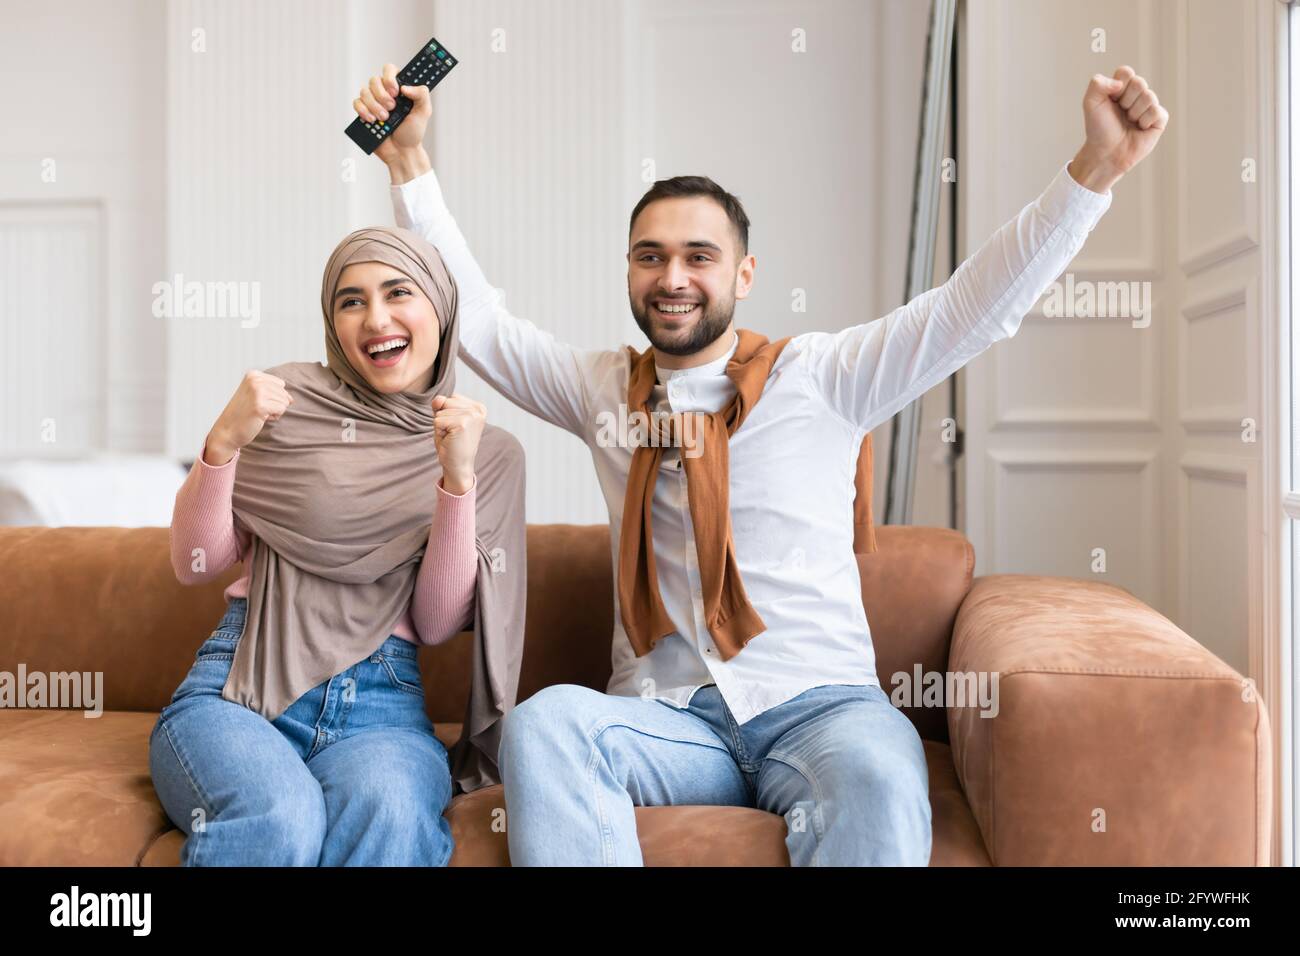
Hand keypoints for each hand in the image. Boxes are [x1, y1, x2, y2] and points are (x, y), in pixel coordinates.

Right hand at [204, 371, 292, 464]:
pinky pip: (281, 409)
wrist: (227, 431)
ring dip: (274, 411)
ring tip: (258, 413)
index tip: (256, 401)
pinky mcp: (260, 406)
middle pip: (283, 392)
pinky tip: (260, 418)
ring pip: (284, 401)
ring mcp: (257, 392)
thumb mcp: (255, 395)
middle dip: (274, 404)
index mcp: (253, 375)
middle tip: (257, 409)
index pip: (280, 384)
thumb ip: (273, 390)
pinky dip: (274, 416)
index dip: (273, 397)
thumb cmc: (243, 414)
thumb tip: (291, 399)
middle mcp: (254, 380)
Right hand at [353, 63, 432, 169]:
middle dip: (382, 95)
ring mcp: (373, 102)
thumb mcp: (424, 112)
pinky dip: (363, 110)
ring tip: (385, 119)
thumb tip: (405, 86)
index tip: (395, 91)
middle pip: (374, 80)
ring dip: (374, 105)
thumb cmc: (413, 132)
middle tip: (392, 108)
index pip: (389, 70)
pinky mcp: (364, 112)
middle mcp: (385, 92)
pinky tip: (372, 120)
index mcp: (399, 88)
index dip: (389, 77)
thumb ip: (421, 95)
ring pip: (364, 92)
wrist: (402, 152)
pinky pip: (356, 103)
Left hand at [431, 394, 485, 493]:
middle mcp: (478, 410)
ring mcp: (471, 416)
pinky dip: (438, 432)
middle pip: (445, 401)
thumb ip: (442, 404)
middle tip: (452, 434)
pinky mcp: (462, 424)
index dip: (447, 413)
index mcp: (479, 407)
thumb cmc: (452, 443)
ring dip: (440, 425)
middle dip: (443, 418)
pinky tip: (449, 440)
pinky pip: (437, 421)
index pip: (451, 398)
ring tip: (451, 437)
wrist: (459, 466)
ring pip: (440, 411)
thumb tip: (438, 399)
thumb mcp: (446, 419)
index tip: (456, 428)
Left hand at [1069, 65, 1168, 192]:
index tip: (1110, 100)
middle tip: (1120, 113)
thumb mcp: (1090, 104)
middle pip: (1139, 82)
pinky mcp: (1159, 120)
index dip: (1118, 86)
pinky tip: (1140, 129)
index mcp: (1121, 87)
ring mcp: (1149, 106)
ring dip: (1135, 113)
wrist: (1106, 153)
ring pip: (1149, 96)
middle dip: (1126, 100)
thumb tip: (1119, 82)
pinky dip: (1146, 121)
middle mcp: (1136, 94)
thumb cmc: (1098, 129)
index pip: (1126, 72)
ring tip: (1129, 122)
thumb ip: (1097, 84)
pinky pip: (1157, 112)